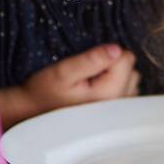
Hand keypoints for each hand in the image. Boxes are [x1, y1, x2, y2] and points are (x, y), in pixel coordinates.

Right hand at [22, 44, 139, 114]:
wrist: (32, 114)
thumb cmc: (44, 93)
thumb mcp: (63, 71)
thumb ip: (91, 60)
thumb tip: (116, 48)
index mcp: (109, 95)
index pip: (126, 58)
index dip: (107, 54)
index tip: (87, 64)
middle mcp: (118, 105)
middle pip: (131, 69)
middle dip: (113, 65)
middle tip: (87, 74)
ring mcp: (118, 112)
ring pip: (130, 80)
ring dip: (115, 76)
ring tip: (90, 83)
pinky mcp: (114, 114)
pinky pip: (126, 91)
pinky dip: (114, 87)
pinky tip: (95, 92)